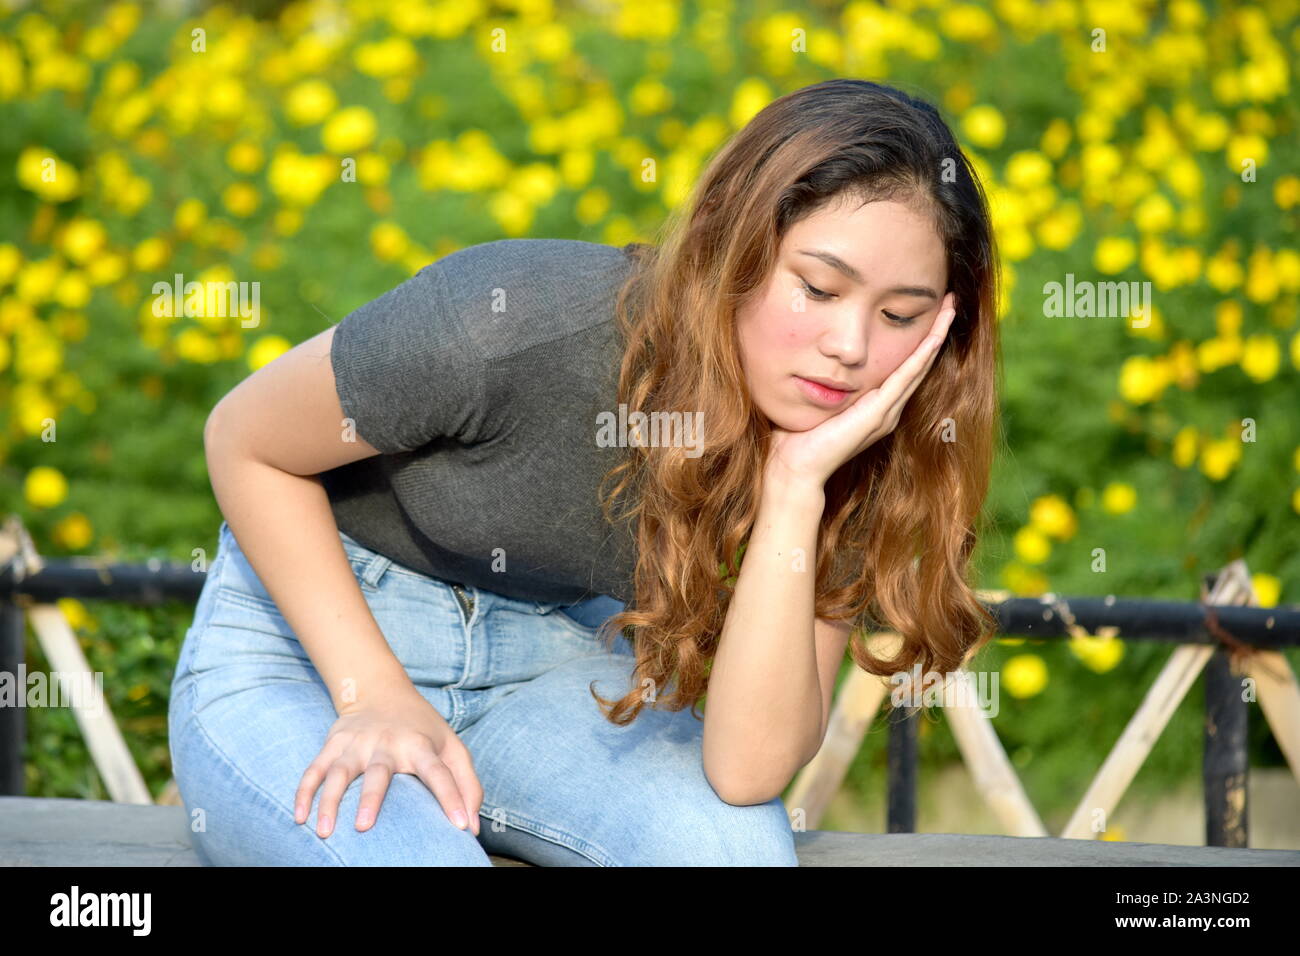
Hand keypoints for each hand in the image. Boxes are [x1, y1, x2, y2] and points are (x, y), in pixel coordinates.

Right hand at [293, 686, 481, 837]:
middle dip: (370, 798)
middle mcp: (387, 743)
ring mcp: (357, 743)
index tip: (461, 826)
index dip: (452, 798)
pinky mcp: (334, 744)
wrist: (381, 689)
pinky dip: (304, 793)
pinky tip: (300, 818)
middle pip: (378, 772)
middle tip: (364, 826)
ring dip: (329, 800)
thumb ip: (467, 785)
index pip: (440, 773)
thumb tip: (473, 827)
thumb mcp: (452, 747)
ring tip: (324, 831)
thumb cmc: (422, 729)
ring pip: (338, 772)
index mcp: (421, 745)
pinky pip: (314, 770)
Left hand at [766, 292, 955, 488]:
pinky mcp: (878, 414)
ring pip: (918, 367)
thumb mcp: (819, 399)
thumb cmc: (798, 437)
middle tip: (950, 301)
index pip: (904, 366)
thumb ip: (826, 381)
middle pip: (919, 363)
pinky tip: (933, 336)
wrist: (796, 468)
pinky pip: (905, 378)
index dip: (918, 339)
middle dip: (935, 330)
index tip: (929, 310)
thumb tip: (816, 354)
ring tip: (949, 309)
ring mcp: (886, 412)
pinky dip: (921, 356)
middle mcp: (888, 409)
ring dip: (935, 336)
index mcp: (876, 405)